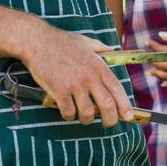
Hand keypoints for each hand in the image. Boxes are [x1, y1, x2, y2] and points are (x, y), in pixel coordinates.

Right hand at [19, 24, 134, 125]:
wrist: (37, 41)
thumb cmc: (61, 41)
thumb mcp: (86, 41)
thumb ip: (101, 48)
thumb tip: (112, 50)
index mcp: (99, 66)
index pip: (117, 89)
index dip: (125, 105)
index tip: (129, 116)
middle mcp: (90, 77)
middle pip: (107, 106)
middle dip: (110, 119)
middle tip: (108, 124)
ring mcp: (75, 85)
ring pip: (88, 113)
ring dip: (87, 119)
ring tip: (85, 117)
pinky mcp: (59, 91)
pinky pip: (68, 112)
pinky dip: (69, 116)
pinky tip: (68, 112)